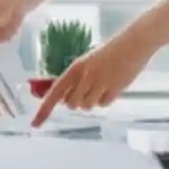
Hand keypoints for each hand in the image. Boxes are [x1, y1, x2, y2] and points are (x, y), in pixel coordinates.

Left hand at [31, 31, 154, 126]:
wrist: (133, 44)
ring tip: (101, 85)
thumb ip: (76, 78)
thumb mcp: (88, 62)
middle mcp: (85, 76)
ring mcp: (100, 83)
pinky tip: (112, 87)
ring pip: (87, 106)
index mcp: (76, 67)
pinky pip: (103, 104)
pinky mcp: (115, 89)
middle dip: (76, 101)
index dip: (44, 109)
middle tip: (87, 89)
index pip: (55, 91)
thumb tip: (64, 98)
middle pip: (71, 103)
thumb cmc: (109, 52)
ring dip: (92, 100)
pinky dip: (105, 100)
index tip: (34, 124)